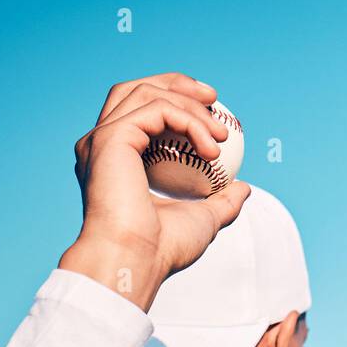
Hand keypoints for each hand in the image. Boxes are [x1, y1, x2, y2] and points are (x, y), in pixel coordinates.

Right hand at [60, 73, 250, 308]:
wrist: (137, 262)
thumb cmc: (162, 250)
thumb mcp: (201, 220)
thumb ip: (220, 202)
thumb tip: (243, 188)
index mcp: (116, 159)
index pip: (141, 112)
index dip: (175, 100)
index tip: (212, 110)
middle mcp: (102, 144)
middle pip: (135, 89)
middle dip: (177, 84)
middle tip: (214, 98)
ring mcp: (102, 139)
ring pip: (147, 93)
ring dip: (190, 106)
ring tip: (222, 135)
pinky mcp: (109, 137)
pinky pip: (157, 109)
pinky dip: (188, 121)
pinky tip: (211, 149)